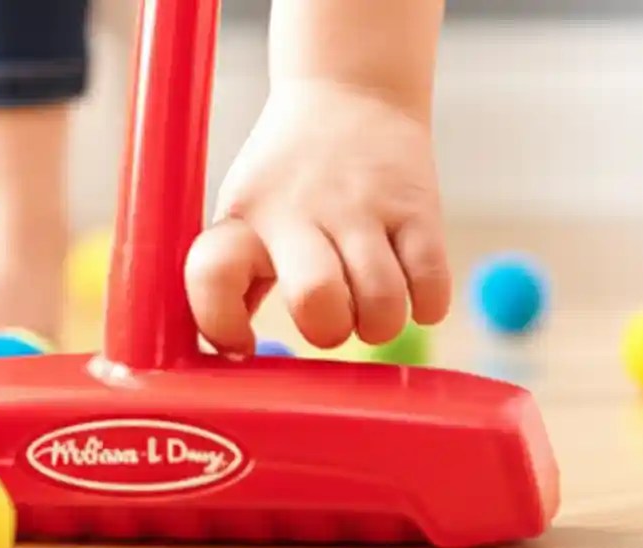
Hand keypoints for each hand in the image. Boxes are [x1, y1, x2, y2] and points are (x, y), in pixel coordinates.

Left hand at [185, 80, 450, 354]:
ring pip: (382, 302)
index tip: (241, 345)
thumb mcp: (244, 215)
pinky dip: (425, 305)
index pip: (212, 276)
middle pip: (315, 299)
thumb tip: (226, 361)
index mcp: (246, 219)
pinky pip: (431, 283)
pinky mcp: (417, 206)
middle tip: (332, 321)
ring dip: (379, 325)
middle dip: (328, 331)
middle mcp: (300, 211)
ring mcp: (363, 207)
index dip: (221, 326)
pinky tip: (411, 293)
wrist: (349, 91)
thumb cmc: (285, 180)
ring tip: (371, 308)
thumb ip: (236, 284)